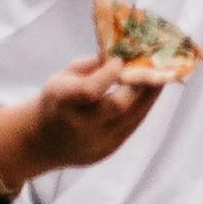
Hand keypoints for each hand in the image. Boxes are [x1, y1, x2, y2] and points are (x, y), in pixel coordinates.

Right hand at [0, 53, 165, 197]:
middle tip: (157, 66)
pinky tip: (149, 94)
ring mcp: (95, 143)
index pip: (91, 90)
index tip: (121, 58)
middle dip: (141, 84)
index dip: (110, 74)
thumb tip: (125, 52)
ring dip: (149, 97)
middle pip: (118, 106)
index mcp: (62, 102)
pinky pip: (130, 128)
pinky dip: (141, 110)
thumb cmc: (55, 100)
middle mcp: (80, 126)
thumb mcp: (63, 77)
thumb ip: (92, 66)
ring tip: (162, 77)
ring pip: (132, 119)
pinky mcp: (106, 152)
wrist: (41, 142)